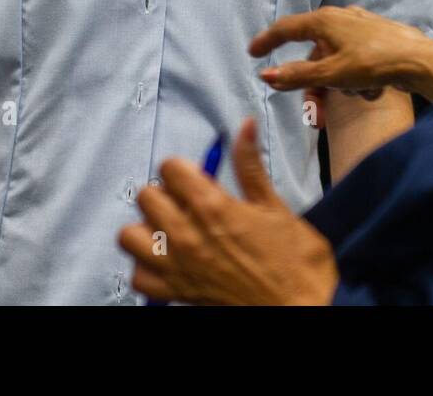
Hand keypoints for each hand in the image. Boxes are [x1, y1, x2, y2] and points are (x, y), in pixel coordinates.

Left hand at [118, 118, 337, 304]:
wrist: (302, 306)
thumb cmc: (294, 259)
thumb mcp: (274, 205)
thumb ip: (250, 165)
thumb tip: (244, 126)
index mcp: (212, 206)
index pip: (170, 169)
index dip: (184, 169)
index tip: (198, 178)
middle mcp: (187, 235)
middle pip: (147, 196)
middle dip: (165, 193)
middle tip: (188, 202)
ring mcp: (178, 267)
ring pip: (130, 236)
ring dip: (147, 229)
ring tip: (171, 229)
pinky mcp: (177, 293)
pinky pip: (139, 277)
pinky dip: (148, 268)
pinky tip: (169, 260)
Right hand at [251, 5, 432, 103]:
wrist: (421, 62)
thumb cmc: (375, 63)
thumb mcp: (332, 74)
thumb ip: (297, 76)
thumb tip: (266, 76)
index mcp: (325, 20)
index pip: (286, 28)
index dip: (267, 41)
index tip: (253, 53)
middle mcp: (340, 18)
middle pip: (314, 56)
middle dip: (316, 86)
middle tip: (318, 113)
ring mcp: (360, 28)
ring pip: (336, 63)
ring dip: (342, 85)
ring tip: (361, 95)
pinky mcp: (376, 40)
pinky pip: (355, 63)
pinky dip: (359, 79)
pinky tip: (375, 89)